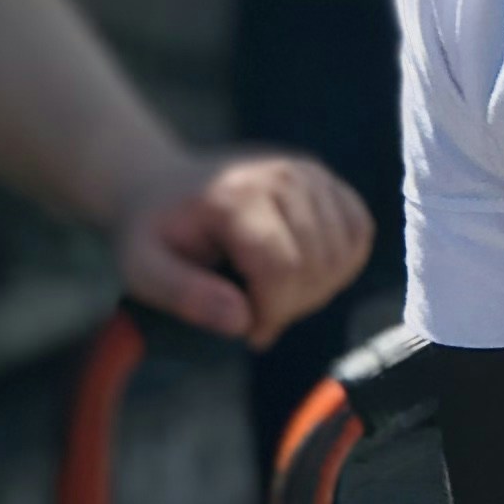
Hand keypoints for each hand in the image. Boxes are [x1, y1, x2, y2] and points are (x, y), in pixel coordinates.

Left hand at [114, 150, 372, 345]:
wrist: (164, 185)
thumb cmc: (155, 234)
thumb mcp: (143, 270)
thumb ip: (185, 296)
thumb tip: (241, 322)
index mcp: (235, 196)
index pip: (284, 268)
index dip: (272, 313)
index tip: (247, 331)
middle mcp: (283, 175)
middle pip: (318, 264)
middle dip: (292, 305)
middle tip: (257, 314)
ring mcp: (310, 173)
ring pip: (344, 252)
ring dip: (317, 289)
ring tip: (276, 292)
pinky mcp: (328, 180)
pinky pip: (360, 232)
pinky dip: (340, 264)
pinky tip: (303, 272)